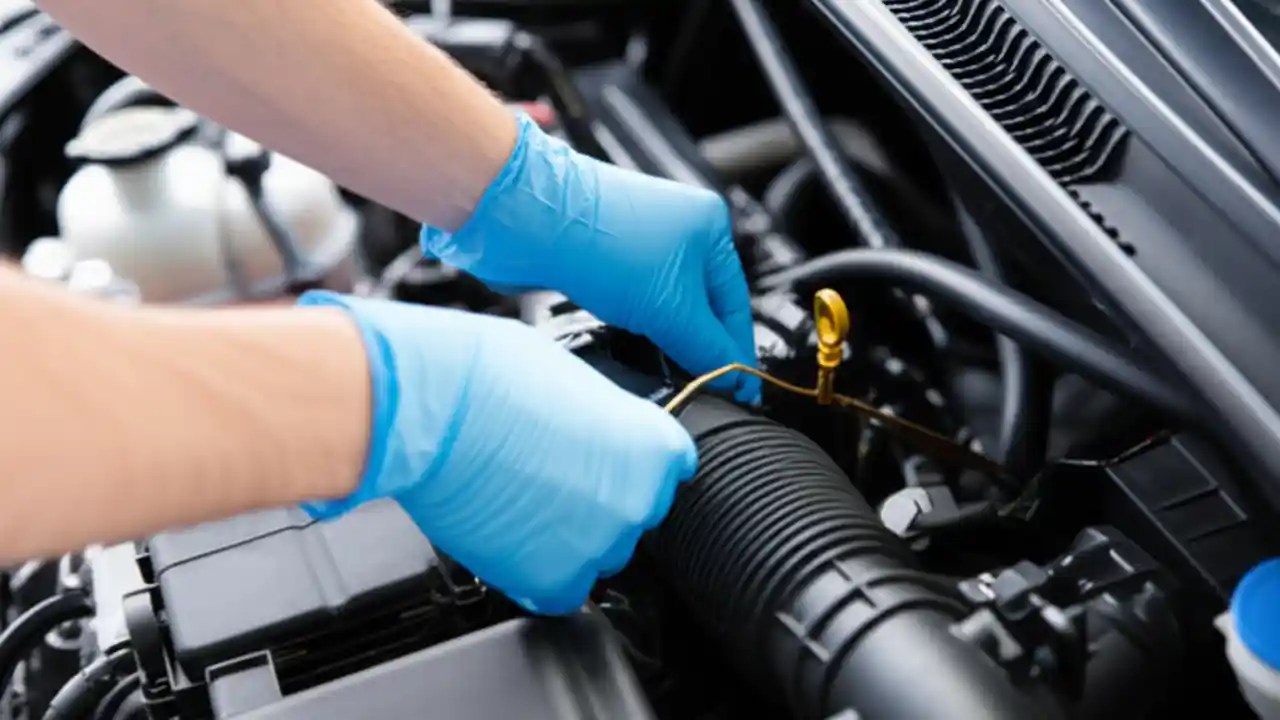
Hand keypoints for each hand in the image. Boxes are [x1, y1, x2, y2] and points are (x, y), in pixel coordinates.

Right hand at [297, 291, 696, 614]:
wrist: (431, 408)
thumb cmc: (488, 376)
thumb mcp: (574, 378)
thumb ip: (606, 418)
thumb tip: (599, 433)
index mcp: (655, 445)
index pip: (670, 469)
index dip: (632, 465)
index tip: (607, 461)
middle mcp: (640, 501)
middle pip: (635, 514)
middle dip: (599, 500)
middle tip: (549, 476)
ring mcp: (599, 546)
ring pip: (597, 554)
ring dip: (569, 536)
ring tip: (521, 499)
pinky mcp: (553, 581)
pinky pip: (560, 590)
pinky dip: (537, 571)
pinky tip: (512, 534)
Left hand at [421, 113, 760, 402]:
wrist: (525, 219)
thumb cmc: (597, 239)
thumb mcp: (670, 307)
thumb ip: (706, 347)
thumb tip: (734, 377)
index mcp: (707, 225)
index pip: (734, 303)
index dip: (736, 351)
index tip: (741, 389)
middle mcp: (675, 230)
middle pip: (700, 305)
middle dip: (699, 345)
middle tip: (704, 388)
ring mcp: (637, 243)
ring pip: (663, 306)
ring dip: (665, 336)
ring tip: (668, 370)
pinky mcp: (602, 259)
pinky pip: (631, 303)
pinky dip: (635, 325)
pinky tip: (633, 344)